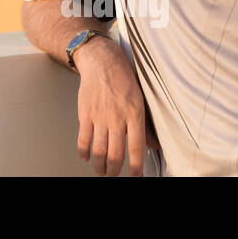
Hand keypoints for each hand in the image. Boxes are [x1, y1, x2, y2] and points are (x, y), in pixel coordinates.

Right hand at [73, 37, 156, 175]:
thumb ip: (146, 124)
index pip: (136, 148)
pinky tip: (86, 157)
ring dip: (99, 166)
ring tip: (101, 171)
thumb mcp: (141, 100)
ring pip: (99, 150)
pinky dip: (84, 151)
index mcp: (134, 114)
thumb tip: (154, 145)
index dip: (136, 167)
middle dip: (114, 171)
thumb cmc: (123, 78)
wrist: (102, 61)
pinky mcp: (85, 113)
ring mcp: (99, 116)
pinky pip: (84, 138)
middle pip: (115, 154)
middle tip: (113, 175)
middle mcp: (117, 117)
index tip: (135, 176)